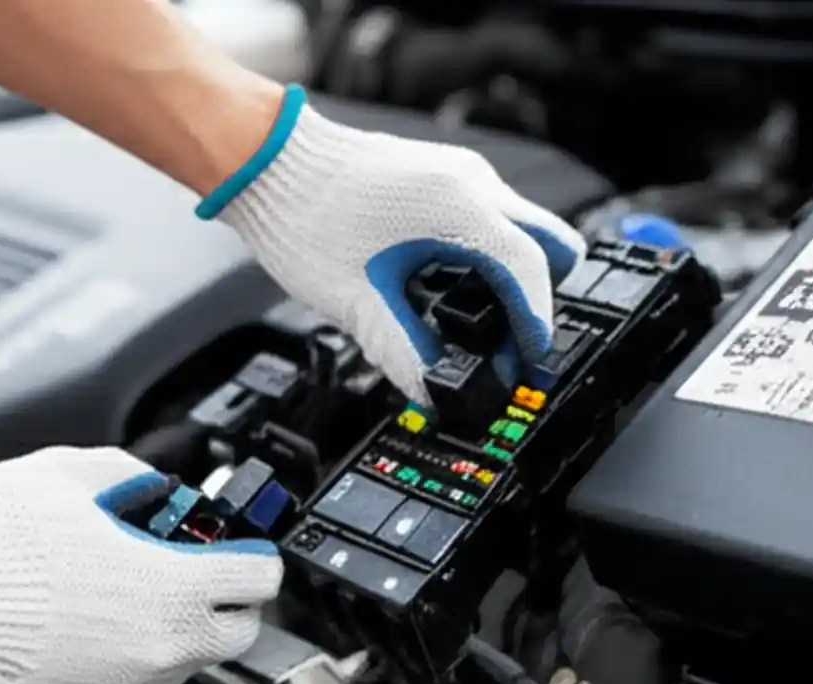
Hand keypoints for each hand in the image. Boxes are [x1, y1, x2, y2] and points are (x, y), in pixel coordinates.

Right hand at [0, 447, 281, 683]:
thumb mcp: (68, 474)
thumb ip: (127, 474)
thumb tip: (150, 481)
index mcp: (170, 585)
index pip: (259, 580)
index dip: (257, 555)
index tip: (245, 548)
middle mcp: (159, 644)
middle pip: (237, 633)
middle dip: (229, 601)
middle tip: (203, 571)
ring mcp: (125, 682)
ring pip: (188, 661)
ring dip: (183, 627)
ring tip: (139, 588)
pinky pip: (137, 679)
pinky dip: (136, 651)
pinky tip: (100, 618)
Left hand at [198, 85, 585, 404]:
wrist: (266, 162)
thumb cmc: (303, 216)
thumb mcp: (356, 304)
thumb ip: (404, 355)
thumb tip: (432, 393)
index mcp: (461, 208)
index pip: (530, 273)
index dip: (535, 326)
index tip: (527, 364)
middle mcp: (471, 183)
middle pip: (546, 248)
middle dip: (535, 301)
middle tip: (506, 348)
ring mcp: (459, 175)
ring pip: (520, 232)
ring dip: (508, 281)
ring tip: (472, 330)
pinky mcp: (441, 179)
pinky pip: (490, 222)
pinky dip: (485, 260)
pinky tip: (448, 293)